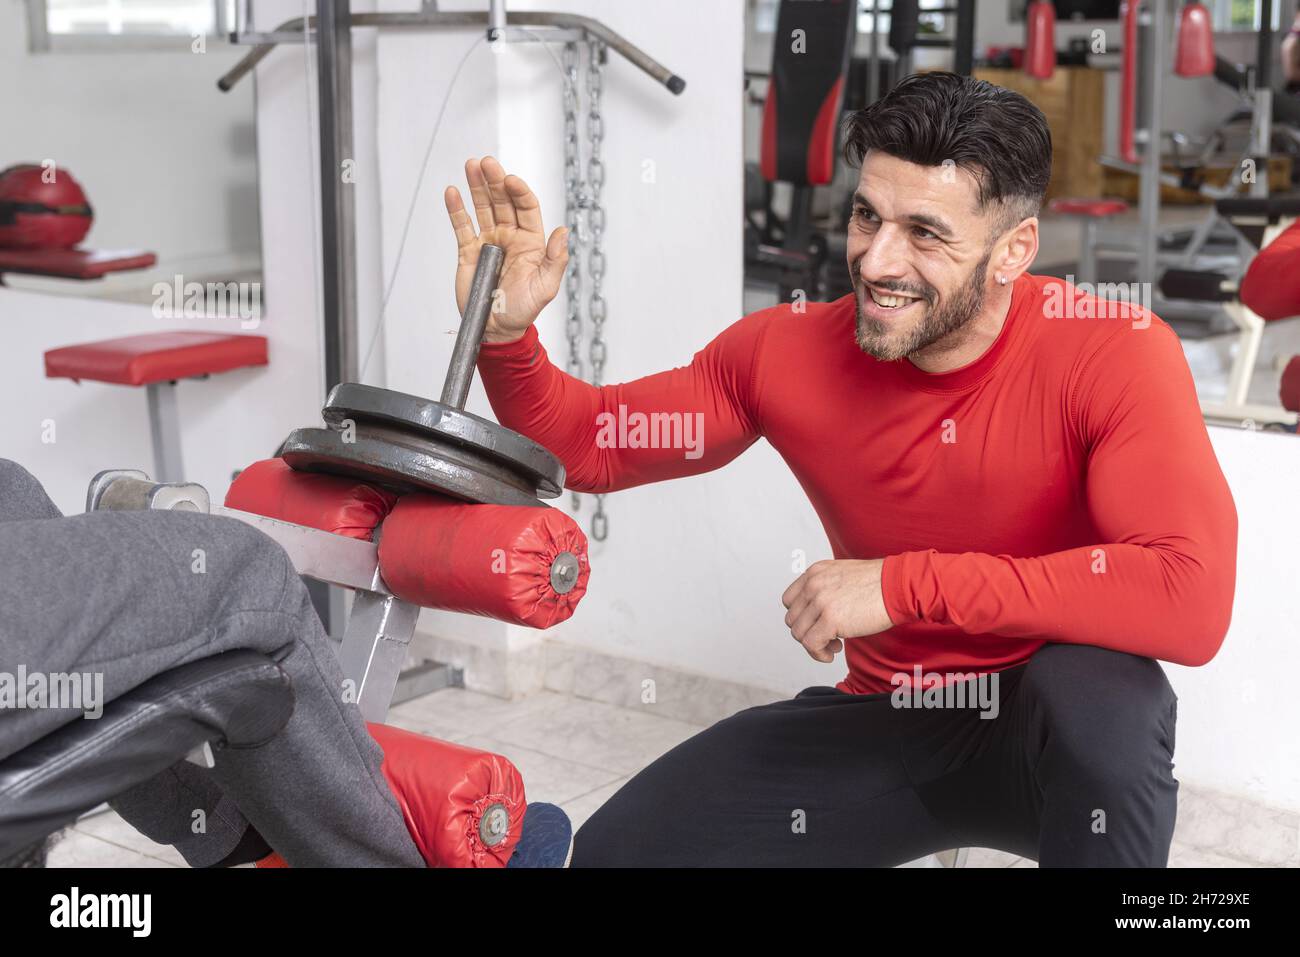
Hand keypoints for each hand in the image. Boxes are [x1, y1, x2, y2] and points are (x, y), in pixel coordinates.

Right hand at [444, 156, 567, 343]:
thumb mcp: (546, 287)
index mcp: (531, 241)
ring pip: (482, 207)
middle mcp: (510, 236)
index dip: (519, 191)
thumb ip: (555, 259)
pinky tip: (453, 192)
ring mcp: (488, 241)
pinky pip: (462, 226)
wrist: (497, 329)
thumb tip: (563, 230)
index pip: (527, 208)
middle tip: (486, 162)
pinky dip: (456, 209)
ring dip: (476, 186)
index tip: (510, 180)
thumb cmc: (524, 309)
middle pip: (502, 201)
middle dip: (495, 180)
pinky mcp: (469, 251)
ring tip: (470, 165)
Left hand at [781, 559, 893, 662]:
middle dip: (808, 632)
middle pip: (792, 619)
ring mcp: (820, 602)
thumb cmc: (878, 583)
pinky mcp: (830, 620)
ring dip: (814, 644)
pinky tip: (831, 653)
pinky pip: (810, 644)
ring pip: (798, 633)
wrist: (898, 585)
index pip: (789, 600)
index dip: (801, 617)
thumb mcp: (842, 575)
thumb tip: (815, 614)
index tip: (815, 624)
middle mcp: (813, 585)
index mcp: (815, 573)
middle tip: (828, 637)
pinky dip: (818, 654)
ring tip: (833, 645)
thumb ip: (824, 589)